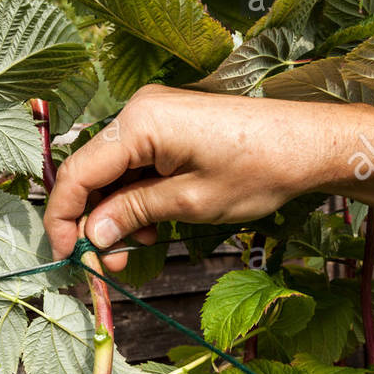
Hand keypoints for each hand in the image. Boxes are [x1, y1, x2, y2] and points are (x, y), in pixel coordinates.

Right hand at [44, 85, 373, 269]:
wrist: (310, 144)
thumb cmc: (257, 170)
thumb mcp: (189, 201)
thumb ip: (132, 214)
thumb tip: (91, 236)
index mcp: (139, 122)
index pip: (78, 172)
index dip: (64, 218)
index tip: (68, 256)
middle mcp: (139, 110)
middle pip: (92, 172)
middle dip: (94, 220)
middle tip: (109, 263)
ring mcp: (155, 115)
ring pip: (113, 172)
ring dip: (117, 213)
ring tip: (142, 246)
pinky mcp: (170, 125)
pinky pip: (136, 164)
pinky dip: (137, 198)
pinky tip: (155, 225)